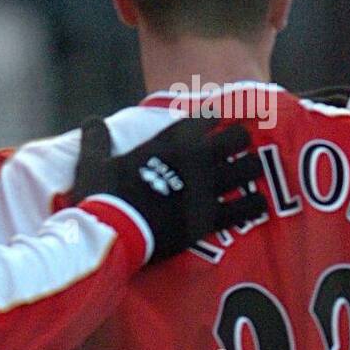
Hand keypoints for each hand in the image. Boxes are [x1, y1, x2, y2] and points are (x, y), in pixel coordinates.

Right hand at [72, 116, 266, 263]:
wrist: (113, 233)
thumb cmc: (102, 196)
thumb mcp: (91, 163)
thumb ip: (95, 140)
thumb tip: (90, 121)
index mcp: (169, 143)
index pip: (205, 117)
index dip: (215, 116)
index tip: (219, 118)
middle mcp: (195, 160)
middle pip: (236, 138)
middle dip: (241, 138)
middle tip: (240, 144)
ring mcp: (207, 189)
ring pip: (247, 170)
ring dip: (252, 169)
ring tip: (252, 171)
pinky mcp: (211, 218)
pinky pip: (245, 208)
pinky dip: (254, 204)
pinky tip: (258, 203)